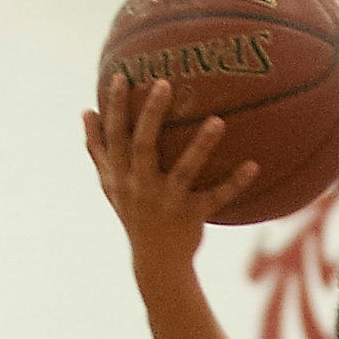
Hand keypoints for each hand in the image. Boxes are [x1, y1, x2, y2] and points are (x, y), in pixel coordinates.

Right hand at [83, 76, 256, 264]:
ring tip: (218, 120)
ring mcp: (166, 202)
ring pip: (184, 170)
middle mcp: (139, 187)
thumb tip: (85, 111)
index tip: (120, 75)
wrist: (156, 262)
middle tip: (165, 84)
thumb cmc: (134, 214)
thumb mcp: (110, 185)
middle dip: (151, 114)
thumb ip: (98, 150)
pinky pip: (216, 197)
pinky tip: (254, 165)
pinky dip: (235, 183)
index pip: (113, 136)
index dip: (114, 107)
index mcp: (119, 176)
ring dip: (201, 145)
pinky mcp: (192, 216)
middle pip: (143, 145)